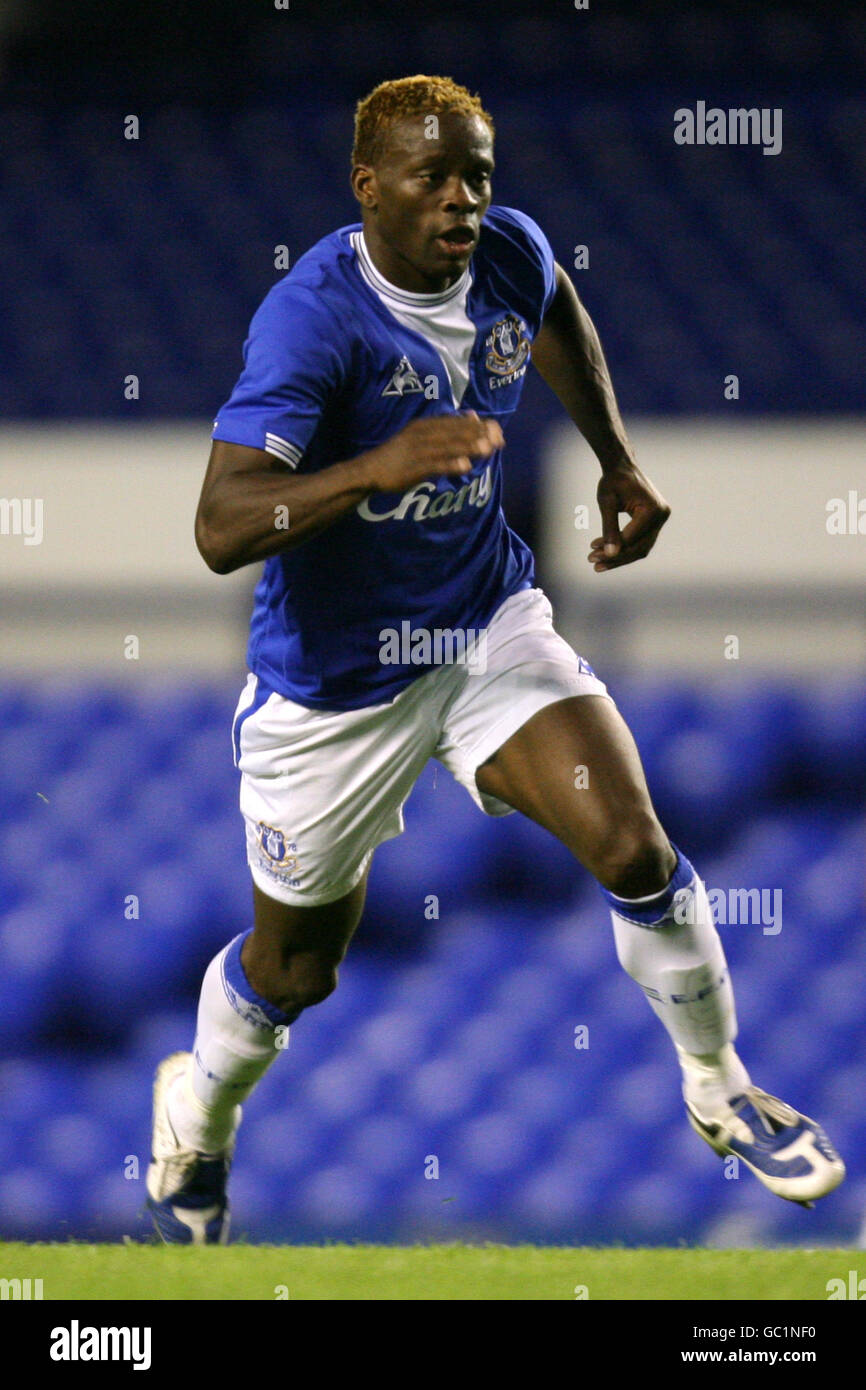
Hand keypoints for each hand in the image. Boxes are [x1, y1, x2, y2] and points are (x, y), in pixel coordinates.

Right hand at [359, 411, 503, 492]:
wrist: (370, 470)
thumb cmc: (400, 454)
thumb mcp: (421, 435)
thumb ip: (447, 427)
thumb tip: (474, 416)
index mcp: (426, 425)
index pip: (456, 422)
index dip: (478, 426)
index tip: (498, 430)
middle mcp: (422, 434)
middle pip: (454, 433)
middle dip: (477, 436)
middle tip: (498, 439)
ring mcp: (417, 451)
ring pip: (446, 448)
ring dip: (467, 448)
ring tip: (487, 449)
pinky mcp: (413, 468)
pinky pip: (434, 465)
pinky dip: (450, 465)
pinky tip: (465, 466)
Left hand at [588, 461, 670, 570]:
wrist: (622, 467)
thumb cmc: (613, 481)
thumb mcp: (607, 503)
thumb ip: (609, 528)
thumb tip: (610, 554)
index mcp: (652, 509)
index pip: (631, 538)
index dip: (612, 549)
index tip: (592, 555)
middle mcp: (661, 515)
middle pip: (639, 547)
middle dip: (616, 558)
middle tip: (594, 564)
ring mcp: (661, 519)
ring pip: (641, 547)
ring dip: (620, 557)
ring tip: (597, 564)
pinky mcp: (656, 522)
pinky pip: (641, 541)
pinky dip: (624, 548)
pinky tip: (606, 554)